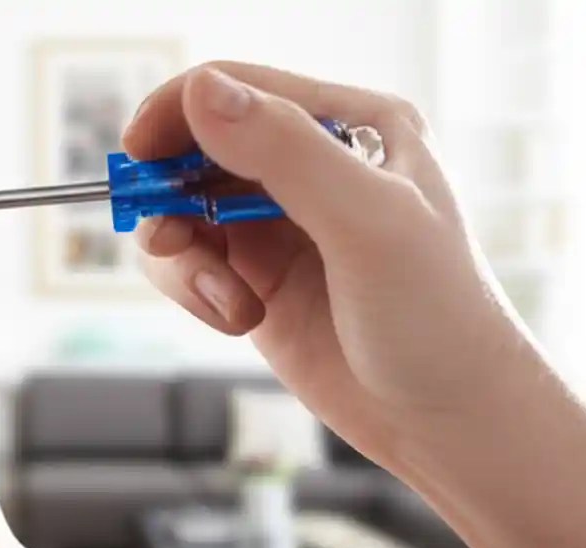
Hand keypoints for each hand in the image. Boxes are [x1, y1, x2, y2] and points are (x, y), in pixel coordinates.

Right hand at [122, 62, 537, 471]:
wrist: (446, 421)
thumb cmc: (437, 318)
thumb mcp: (367, 223)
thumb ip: (286, 153)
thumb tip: (201, 91)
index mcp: (356, 127)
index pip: (243, 89)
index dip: (179, 112)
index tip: (139, 157)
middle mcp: (314, 166)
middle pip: (199, 148)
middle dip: (172, 193)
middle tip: (167, 238)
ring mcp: (281, 224)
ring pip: (184, 210)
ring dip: (184, 256)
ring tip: (223, 300)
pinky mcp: (256, 278)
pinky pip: (191, 263)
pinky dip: (195, 290)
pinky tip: (239, 319)